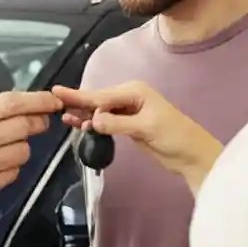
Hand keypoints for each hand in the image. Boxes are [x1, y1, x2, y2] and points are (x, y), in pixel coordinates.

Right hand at [0, 90, 62, 241]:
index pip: (9, 103)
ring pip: (23, 150)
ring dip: (21, 148)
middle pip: (22, 125)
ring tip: (5, 150)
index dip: (36, 100)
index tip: (51, 99)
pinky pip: (14, 173)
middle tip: (42, 122)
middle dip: (38, 122)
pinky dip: (10, 169)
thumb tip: (16, 109)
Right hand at [53, 81, 222, 193]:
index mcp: (135, 91)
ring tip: (65, 118)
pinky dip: (94, 124)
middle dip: (78, 102)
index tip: (58, 93)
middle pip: (98, 100)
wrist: (192, 154)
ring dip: (84, 114)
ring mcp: (128, 112)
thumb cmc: (175, 136)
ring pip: (100, 111)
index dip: (79, 96)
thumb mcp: (146, 128)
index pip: (101, 95)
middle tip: (55, 102)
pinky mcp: (128, 126)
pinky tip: (81, 125)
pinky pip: (106, 122)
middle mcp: (130, 98)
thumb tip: (94, 120)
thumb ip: (118, 123)